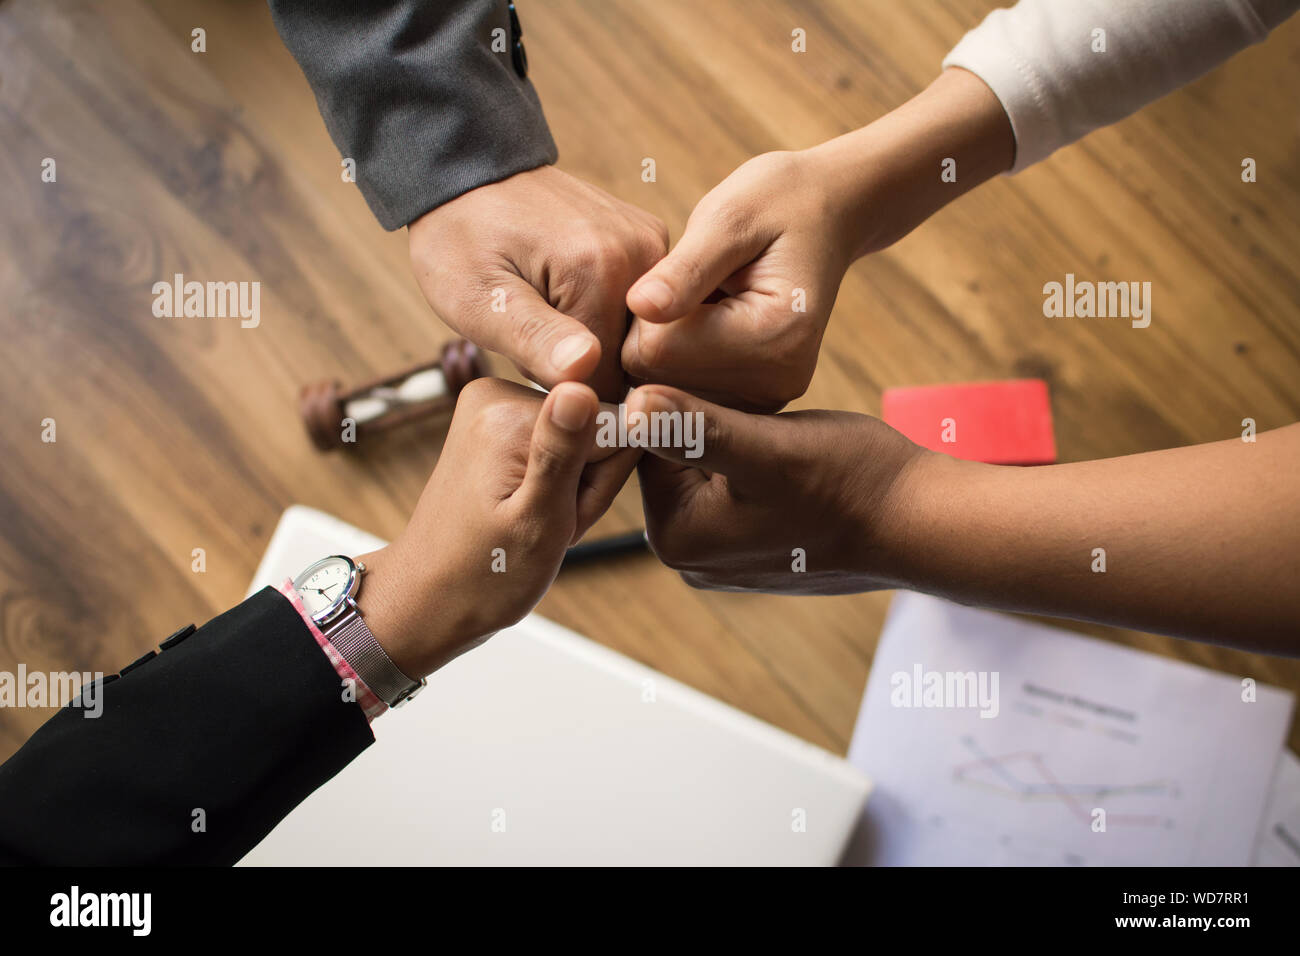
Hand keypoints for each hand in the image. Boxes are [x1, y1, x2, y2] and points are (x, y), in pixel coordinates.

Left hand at [358, 379, 639, 676]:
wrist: (429, 595)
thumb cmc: (483, 575)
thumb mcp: (535, 522)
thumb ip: (562, 452)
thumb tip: (579, 387)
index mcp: (507, 414)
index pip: (614, 427)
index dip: (601, 484)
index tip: (563, 517)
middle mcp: (498, 394)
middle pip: (598, 428)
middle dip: (586, 486)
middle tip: (546, 526)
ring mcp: (496, 405)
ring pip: (584, 437)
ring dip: (572, 489)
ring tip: (533, 523)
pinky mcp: (498, 421)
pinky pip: (561, 441)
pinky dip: (556, 482)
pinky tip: (527, 509)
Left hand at [409, 165, 667, 400]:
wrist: (471, 174)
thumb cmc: (460, 241)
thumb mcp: (476, 298)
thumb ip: (533, 338)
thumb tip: (584, 369)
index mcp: (602, 270)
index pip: (611, 381)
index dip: (568, 391)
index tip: (530, 365)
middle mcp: (643, 252)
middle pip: (633, 359)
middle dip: (587, 366)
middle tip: (535, 334)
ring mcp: (653, 242)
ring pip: (641, 336)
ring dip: (599, 341)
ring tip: (549, 312)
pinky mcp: (652, 240)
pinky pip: (643, 308)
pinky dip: (610, 316)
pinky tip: (569, 299)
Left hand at [622, 69, 1013, 411]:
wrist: (831, 214)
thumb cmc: (779, 203)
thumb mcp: (731, 216)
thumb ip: (685, 267)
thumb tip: (640, 306)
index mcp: (774, 340)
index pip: (655, 350)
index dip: (645, 308)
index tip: (675, 270)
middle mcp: (775, 385)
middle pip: (658, 377)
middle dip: (654, 329)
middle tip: (692, 282)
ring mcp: (766, 399)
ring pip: (664, 387)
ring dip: (667, 342)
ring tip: (706, 300)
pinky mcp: (753, 403)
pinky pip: (682, 390)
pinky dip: (681, 356)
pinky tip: (707, 321)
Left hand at [626, 384, 922, 593]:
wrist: (920, 520)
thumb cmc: (851, 482)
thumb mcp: (767, 447)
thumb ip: (695, 428)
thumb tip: (628, 407)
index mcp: (676, 537)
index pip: (643, 445)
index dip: (674, 396)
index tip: (709, 368)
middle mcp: (690, 556)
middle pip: (671, 457)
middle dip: (703, 416)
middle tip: (749, 390)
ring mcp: (722, 553)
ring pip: (704, 465)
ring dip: (729, 430)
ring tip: (770, 412)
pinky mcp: (753, 543)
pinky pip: (732, 484)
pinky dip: (751, 454)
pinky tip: (786, 438)